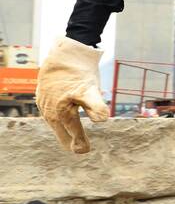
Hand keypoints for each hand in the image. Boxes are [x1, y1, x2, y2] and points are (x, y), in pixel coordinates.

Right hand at [35, 36, 110, 153]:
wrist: (66, 52)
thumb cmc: (79, 72)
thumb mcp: (91, 89)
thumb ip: (95, 105)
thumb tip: (102, 120)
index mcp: (60, 112)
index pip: (72, 133)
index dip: (80, 143)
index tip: (86, 151)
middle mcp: (50, 109)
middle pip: (61, 131)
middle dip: (70, 140)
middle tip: (80, 149)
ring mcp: (44, 101)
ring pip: (54, 121)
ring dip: (63, 129)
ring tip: (72, 138)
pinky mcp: (44, 94)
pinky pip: (49, 111)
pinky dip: (57, 118)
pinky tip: (62, 118)